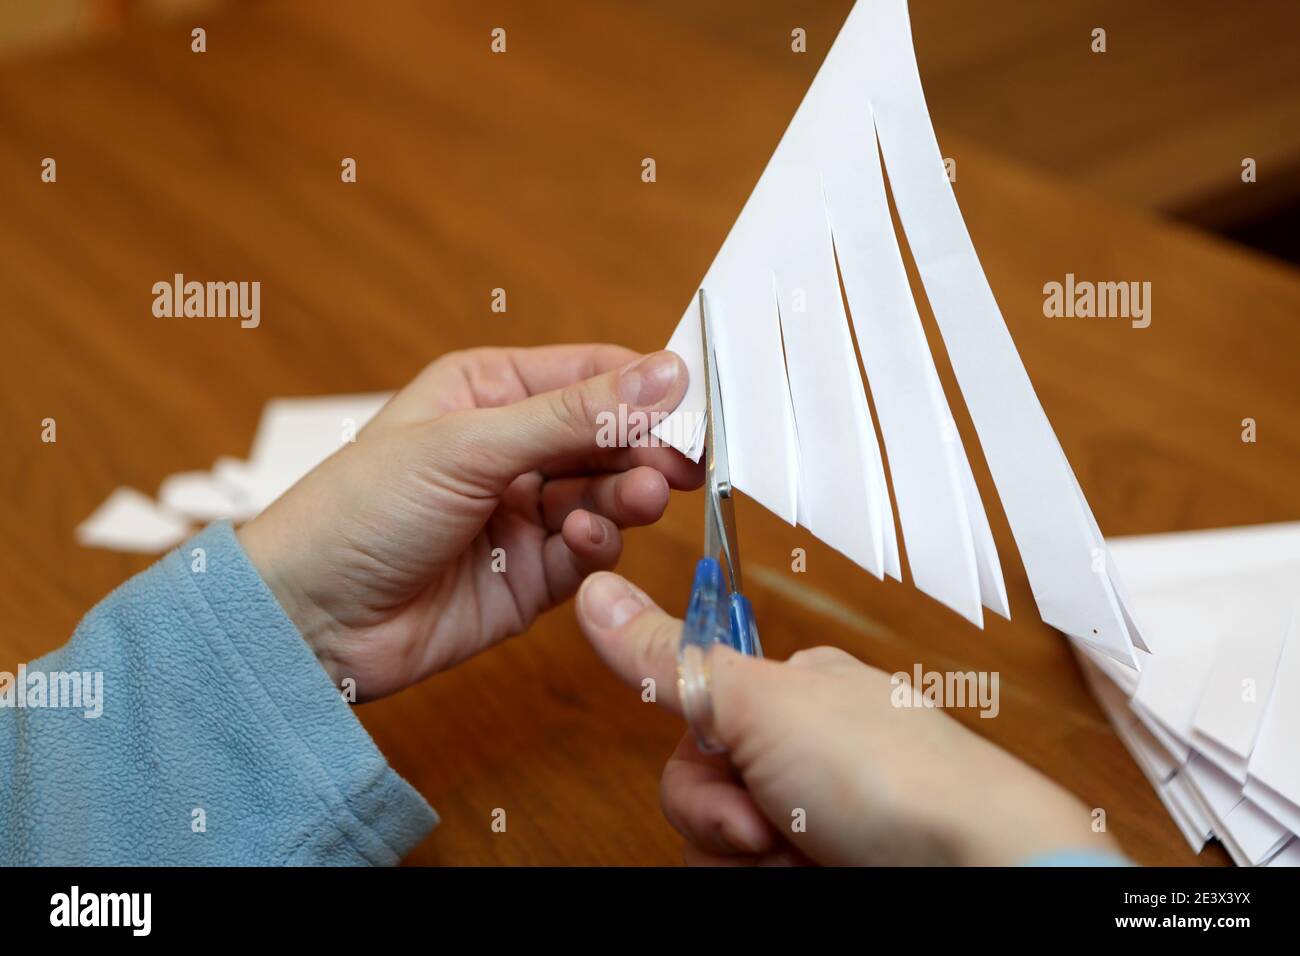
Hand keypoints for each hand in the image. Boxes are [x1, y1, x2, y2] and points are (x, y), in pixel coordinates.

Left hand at [239, 345, 699, 700]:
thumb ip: (573, 415)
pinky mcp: (531, 577)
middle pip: (608, 439)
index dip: (643, 389)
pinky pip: (589, 552)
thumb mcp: (469, 445)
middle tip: (678, 465)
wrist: (309, 619)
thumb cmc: (358, 510)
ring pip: (606, 497)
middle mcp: (511, 449)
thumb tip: (663, 373)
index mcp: (489, 392)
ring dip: (626, 497)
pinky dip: (596, 545)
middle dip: (643, 450)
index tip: (692, 404)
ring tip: (636, 500)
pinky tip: (578, 542)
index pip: (590, 376)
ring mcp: (522, 514)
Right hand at [575, 572, 1118, 865]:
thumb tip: (597, 592)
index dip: (696, 761)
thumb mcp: (762, 704)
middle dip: (722, 817)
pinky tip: (818, 875)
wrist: (979, 870)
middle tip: (770, 820)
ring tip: (811, 852)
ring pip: (721, 850)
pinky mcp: (820, 869)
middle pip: (701, 794)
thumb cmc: (897, 777)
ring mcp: (817, 819)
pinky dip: (777, 883)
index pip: (695, 722)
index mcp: (793, 694)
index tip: (723, 760)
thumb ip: (670, 661)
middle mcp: (804, 755)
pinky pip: (753, 880)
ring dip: (750, 860)